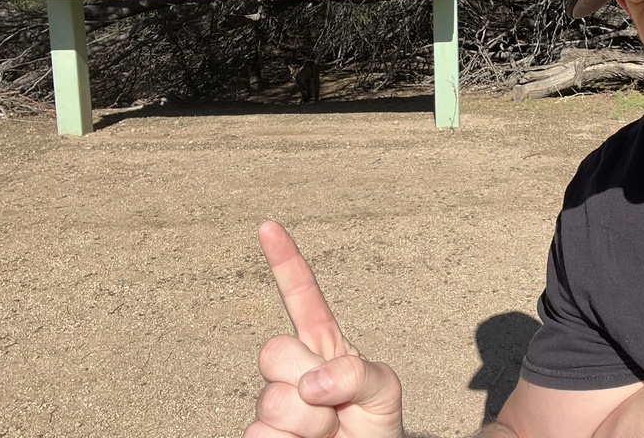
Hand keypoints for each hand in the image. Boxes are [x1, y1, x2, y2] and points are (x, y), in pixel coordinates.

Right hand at [244, 221, 404, 437]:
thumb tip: (312, 384)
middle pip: (273, 352)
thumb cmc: (375, 424)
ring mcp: (272, 403)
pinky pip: (259, 436)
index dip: (285, 261)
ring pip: (270, 403)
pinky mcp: (260, 435)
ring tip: (328, 433)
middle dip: (308, 382)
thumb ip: (357, 373)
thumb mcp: (385, 390)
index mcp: (323, 345)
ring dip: (308, 425)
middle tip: (335, 410)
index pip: (302, 296)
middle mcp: (292, 369)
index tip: (268, 226)